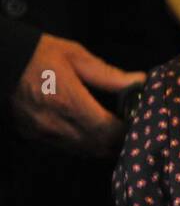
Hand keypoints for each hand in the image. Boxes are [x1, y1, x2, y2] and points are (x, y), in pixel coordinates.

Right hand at [9, 35, 145, 156]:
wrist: (0, 61)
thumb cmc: (39, 54)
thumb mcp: (76, 56)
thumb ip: (109, 75)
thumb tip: (139, 82)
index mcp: (69, 102)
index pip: (108, 130)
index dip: (127, 131)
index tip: (139, 123)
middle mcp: (55, 124)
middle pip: (98, 146)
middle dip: (119, 142)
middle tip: (132, 131)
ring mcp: (42, 132)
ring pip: (83, 151)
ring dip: (102, 147)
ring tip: (116, 134)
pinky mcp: (31, 135)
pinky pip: (66, 148)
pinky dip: (84, 145)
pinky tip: (91, 134)